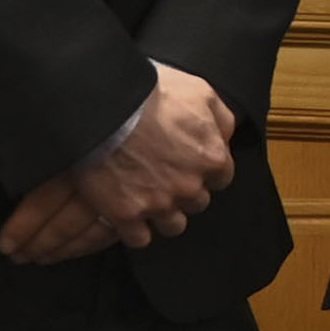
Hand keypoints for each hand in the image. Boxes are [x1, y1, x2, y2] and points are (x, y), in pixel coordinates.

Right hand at [0, 63, 235, 263]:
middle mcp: (190, 186)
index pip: (221, 178)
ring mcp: (158, 204)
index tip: (189, 164)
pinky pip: (139, 238)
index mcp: (212, 159)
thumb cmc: (150, 93)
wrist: (103, 107)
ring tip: (147, 199)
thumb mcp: (200, 92)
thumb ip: (221, 118)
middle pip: (197, 202)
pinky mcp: (126, 215)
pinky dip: (134, 230)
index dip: (204, 170)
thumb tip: (226, 136)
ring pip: (173, 225)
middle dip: (184, 191)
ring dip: (163, 214)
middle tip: (163, 177)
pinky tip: (127, 215)